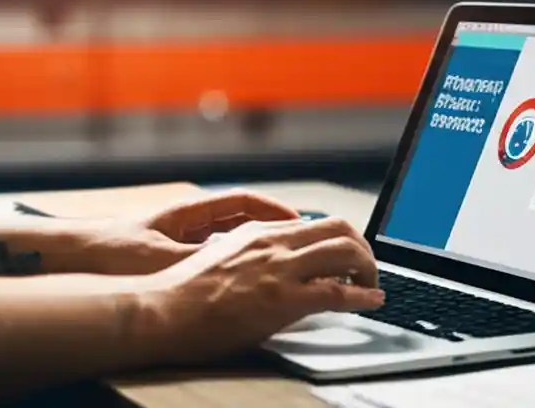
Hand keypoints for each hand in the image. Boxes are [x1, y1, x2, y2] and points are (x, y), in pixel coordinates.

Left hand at [68, 190, 303, 274]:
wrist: (74, 256)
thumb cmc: (112, 249)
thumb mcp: (162, 257)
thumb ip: (199, 259)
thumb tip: (238, 264)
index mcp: (189, 210)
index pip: (243, 201)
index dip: (274, 209)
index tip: (299, 222)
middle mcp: (187, 220)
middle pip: (240, 219)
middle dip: (270, 229)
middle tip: (300, 244)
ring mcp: (178, 238)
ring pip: (227, 240)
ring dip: (252, 248)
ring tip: (280, 264)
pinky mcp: (169, 258)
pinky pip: (211, 258)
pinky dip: (230, 266)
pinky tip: (242, 283)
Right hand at [135, 217, 383, 365]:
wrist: (162, 310)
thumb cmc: (182, 294)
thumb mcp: (220, 259)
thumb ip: (250, 255)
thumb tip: (270, 266)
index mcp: (257, 232)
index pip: (313, 224)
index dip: (339, 239)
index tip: (347, 255)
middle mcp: (273, 242)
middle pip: (339, 228)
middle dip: (362, 247)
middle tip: (367, 268)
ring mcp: (279, 269)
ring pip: (346, 251)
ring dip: (369, 268)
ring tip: (373, 284)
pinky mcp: (282, 299)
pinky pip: (338, 292)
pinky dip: (364, 295)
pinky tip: (373, 301)